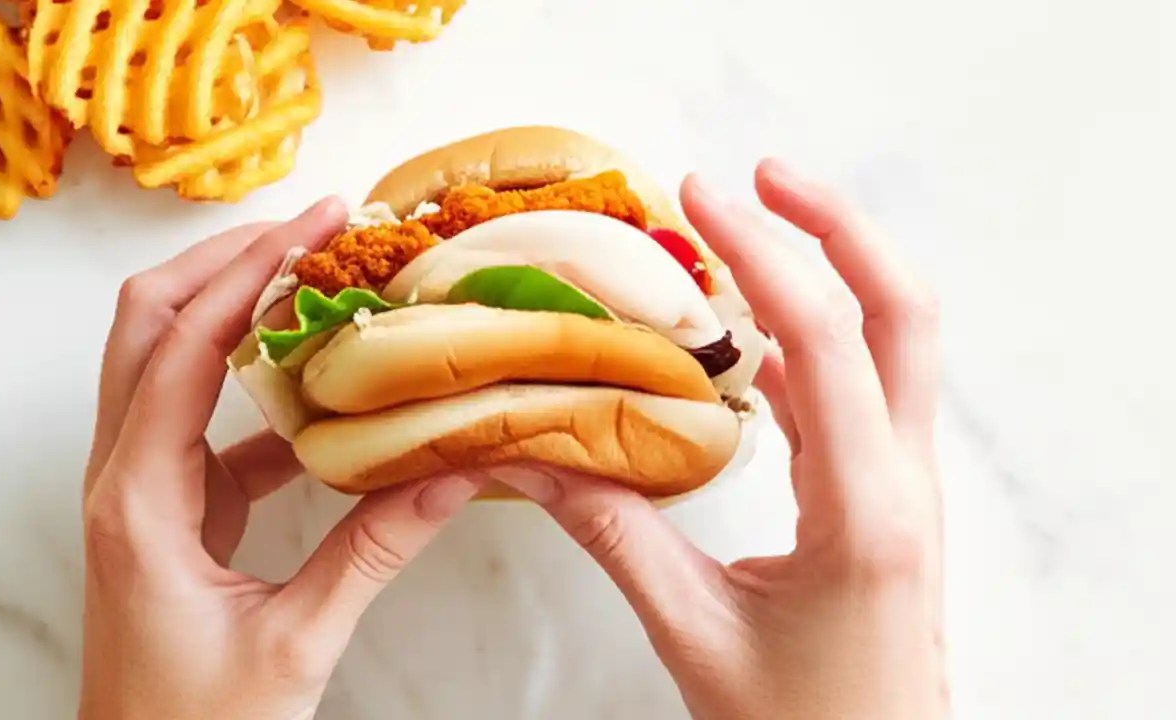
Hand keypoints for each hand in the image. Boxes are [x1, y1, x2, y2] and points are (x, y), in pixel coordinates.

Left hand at [79, 199, 480, 719]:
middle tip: (307, 228)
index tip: (312, 227)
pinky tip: (323, 388)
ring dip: (230, 308)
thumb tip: (450, 475)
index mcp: (139, 503)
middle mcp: (123, 480)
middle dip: (221, 261)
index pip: (182, 351)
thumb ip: (373, 554)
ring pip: (163, 362)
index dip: (246, 276)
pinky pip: (203, 421)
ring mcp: (141, 491)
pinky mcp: (170, 511)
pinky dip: (255, 385)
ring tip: (314, 279)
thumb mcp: (295, 644)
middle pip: (145, 326)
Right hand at [493, 161, 945, 719]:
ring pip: (891, 346)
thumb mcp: (693, 633)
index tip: (705, 200)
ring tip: (747, 232)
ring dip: (828, 273)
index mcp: (867, 514)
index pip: (830, 347)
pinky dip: (810, 344)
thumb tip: (527, 458)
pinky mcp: (884, 499)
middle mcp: (905, 486)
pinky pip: (857, 395)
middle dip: (836, 227)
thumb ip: (611, 536)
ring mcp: (903, 488)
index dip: (768, 257)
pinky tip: (752, 337)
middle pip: (903, 315)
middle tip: (758, 176)